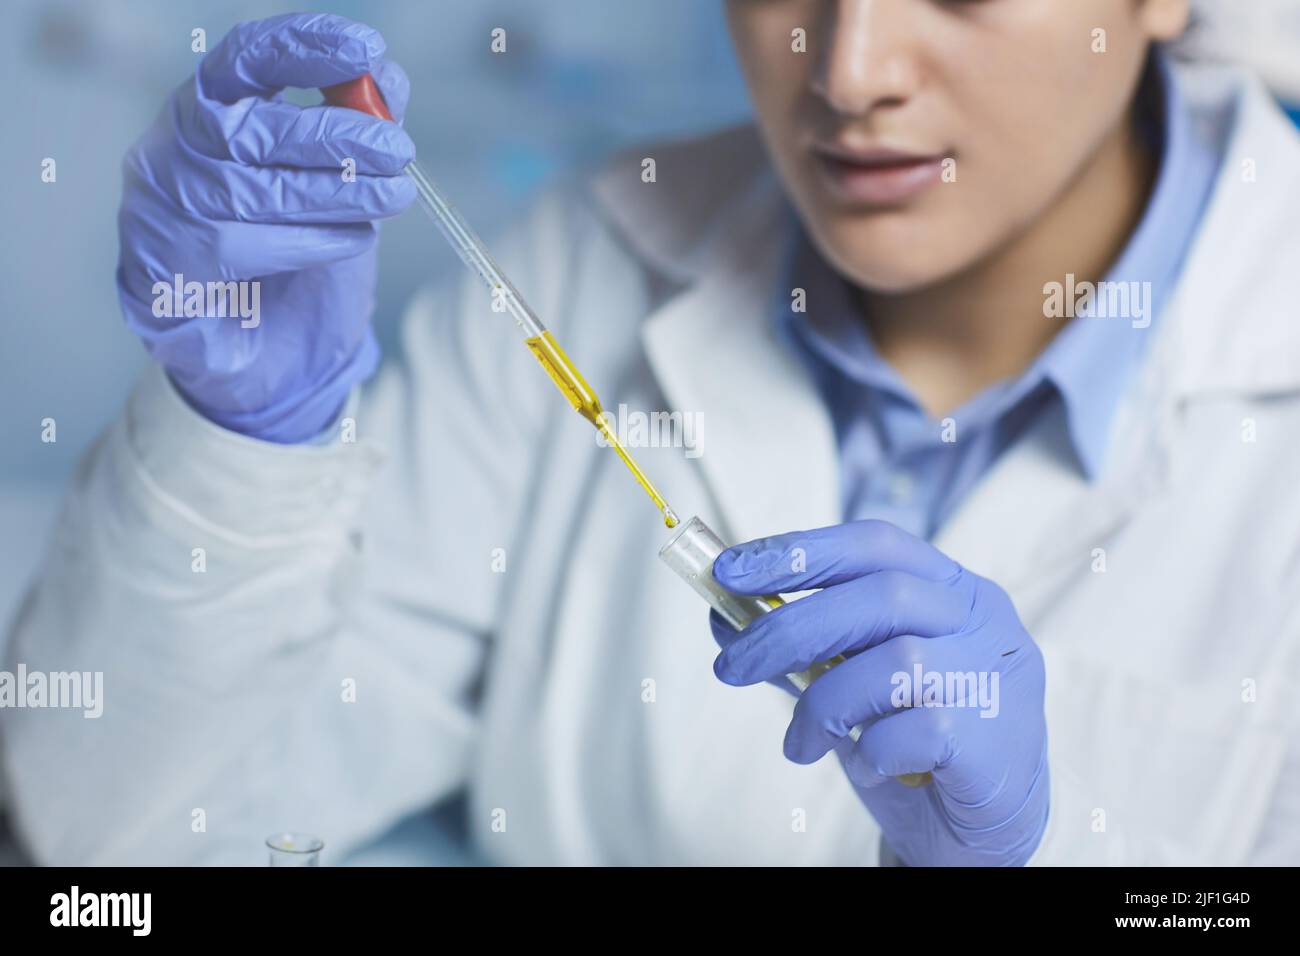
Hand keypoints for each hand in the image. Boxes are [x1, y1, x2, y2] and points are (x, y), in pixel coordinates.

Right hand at [116, 13, 416, 442]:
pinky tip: (355, 239)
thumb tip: (388, 81)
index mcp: (204, 116)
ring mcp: (159, 215)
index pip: (241, 61)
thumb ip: (353, 128)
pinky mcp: (167, 275)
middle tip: (399, 148)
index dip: (303, 48)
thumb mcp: (330, 181)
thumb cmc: (293, 253)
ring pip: (253, 190)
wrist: (263, 354)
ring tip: (395, 195)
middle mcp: (169, 157)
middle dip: (333, 132)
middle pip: (246, 128)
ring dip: (338, 191)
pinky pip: (247, 248)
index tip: (367, 51)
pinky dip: (315, 241)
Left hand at [710, 520, 1048, 866]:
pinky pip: (913, 731)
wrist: (979, 828)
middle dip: (791, 628)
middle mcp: (981, 620)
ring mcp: (996, 676)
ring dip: (824, 703)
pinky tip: (866, 765)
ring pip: (895, 662)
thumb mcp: (855, 681)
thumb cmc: (913, 739)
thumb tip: (724, 619)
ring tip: (799, 742)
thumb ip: (804, 649)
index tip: (730, 571)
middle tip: (732, 666)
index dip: (800, 551)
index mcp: (951, 588)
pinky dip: (870, 749)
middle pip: (881, 596)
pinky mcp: (994, 739)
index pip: (875, 544)